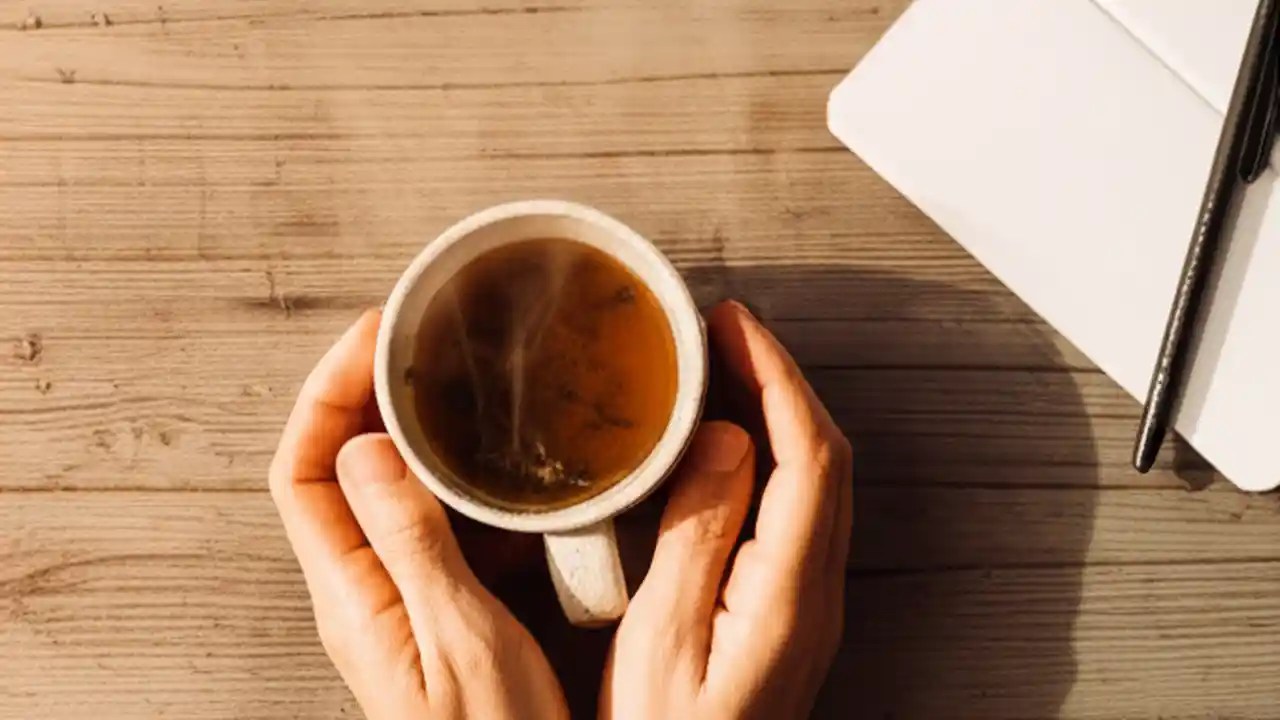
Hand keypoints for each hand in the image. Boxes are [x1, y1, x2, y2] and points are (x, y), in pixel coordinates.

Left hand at [269, 310, 567, 719]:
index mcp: (352, 594)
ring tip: (449, 377)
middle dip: (362, 392)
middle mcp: (360, 586)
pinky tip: (488, 456)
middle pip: (332, 468)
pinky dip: (449, 472)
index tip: (373, 337)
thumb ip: (412, 545)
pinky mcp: (433, 599)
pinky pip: (426, 517)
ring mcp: (394, 592)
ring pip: (381, 487)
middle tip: (413, 338)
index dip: (326, 394)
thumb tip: (364, 448)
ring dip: (406, 427)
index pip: (301, 472)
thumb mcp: (461, 638)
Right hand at [600, 301, 852, 719]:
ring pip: (815, 479)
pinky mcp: (788, 607)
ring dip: (777, 412)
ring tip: (720, 368)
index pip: (808, 457)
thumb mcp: (662, 643)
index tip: (734, 327)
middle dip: (780, 380)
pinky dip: (768, 453)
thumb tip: (726, 441)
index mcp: (788, 594)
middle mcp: (815, 591)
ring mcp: (808, 600)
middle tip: (723, 332)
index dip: (777, 379)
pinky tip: (724, 441)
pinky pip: (795, 506)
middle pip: (824, 457)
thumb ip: (698, 539)